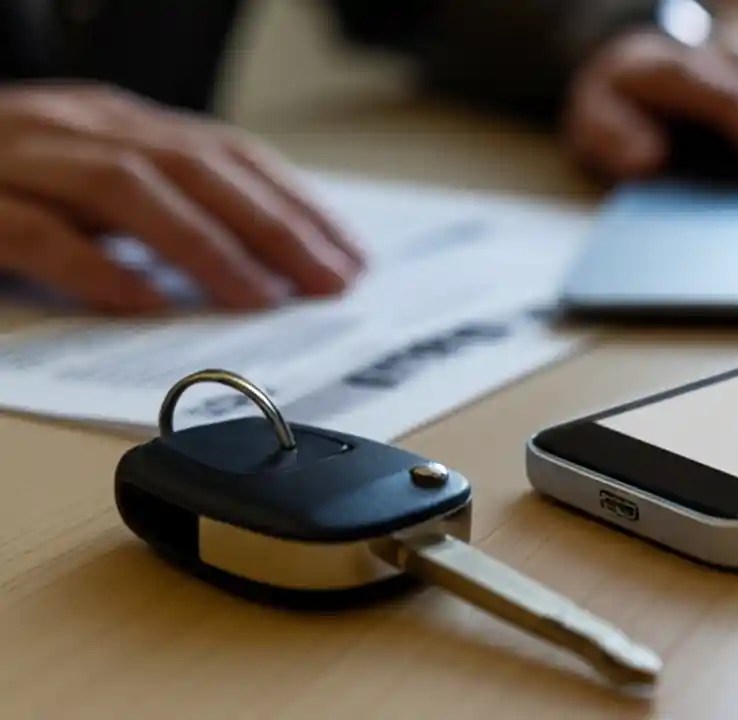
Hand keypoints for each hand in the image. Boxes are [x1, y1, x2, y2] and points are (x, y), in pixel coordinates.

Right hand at [0, 83, 362, 313]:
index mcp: (117, 122)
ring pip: (127, 190)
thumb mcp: (94, 180)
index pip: (228, 154)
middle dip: (273, 227)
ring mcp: (22, 160)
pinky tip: (143, 305)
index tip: (347, 254)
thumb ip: (164, 206)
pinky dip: (94, 268)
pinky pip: (36, 234)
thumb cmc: (4, 181)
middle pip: (195, 168)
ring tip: (257, 299)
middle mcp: (79, 128)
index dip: (295, 203)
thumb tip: (261, 260)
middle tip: (328, 283)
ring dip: (203, 246)